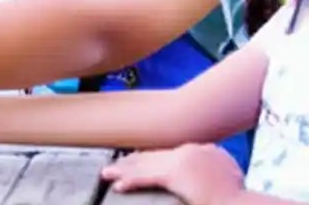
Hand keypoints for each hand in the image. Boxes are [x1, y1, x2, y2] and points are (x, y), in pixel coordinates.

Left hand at [100, 144, 244, 204]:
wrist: (242, 202)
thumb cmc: (238, 196)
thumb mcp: (229, 176)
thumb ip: (212, 169)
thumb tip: (197, 175)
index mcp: (203, 149)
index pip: (169, 152)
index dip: (150, 156)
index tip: (136, 158)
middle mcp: (190, 150)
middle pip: (154, 156)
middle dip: (132, 161)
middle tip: (115, 165)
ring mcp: (181, 161)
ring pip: (145, 165)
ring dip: (124, 170)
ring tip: (107, 174)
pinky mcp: (174, 174)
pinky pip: (146, 178)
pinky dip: (130, 181)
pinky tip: (117, 185)